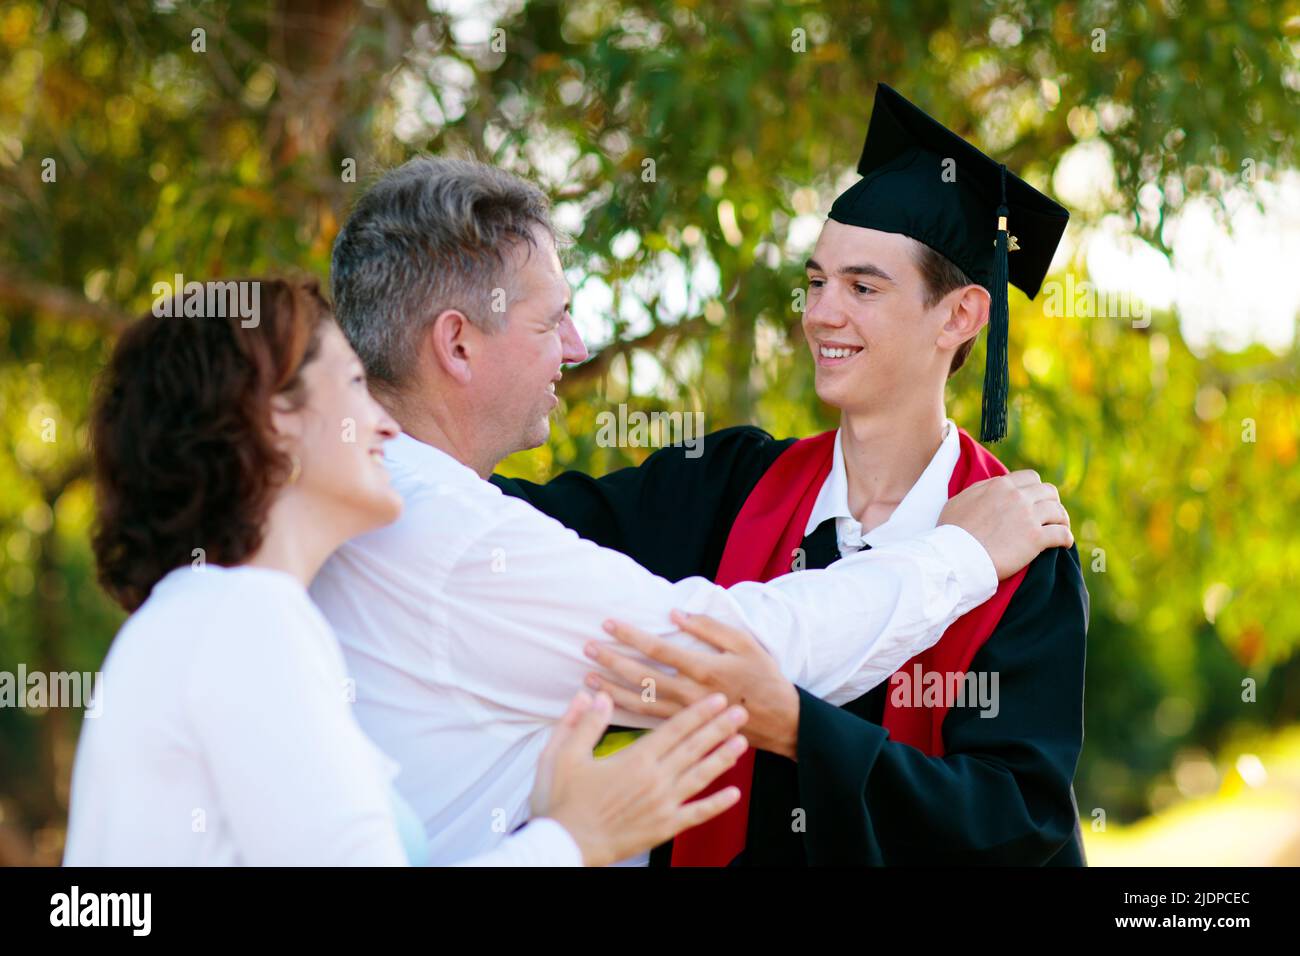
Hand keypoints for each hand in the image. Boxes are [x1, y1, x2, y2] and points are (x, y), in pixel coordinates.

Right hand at [528, 689, 748, 866]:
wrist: (565, 847)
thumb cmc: (561, 802)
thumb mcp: (562, 755)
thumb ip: (582, 723)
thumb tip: (597, 696)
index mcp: (635, 759)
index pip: (675, 729)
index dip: (698, 712)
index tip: (717, 699)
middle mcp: (655, 779)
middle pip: (694, 748)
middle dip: (720, 728)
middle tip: (742, 711)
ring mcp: (663, 805)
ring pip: (701, 776)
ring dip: (723, 758)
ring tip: (743, 743)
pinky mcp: (664, 828)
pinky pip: (697, 814)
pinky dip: (717, 804)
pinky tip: (734, 794)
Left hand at [583, 610, 800, 759]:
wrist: (780, 720)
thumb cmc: (763, 676)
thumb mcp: (745, 643)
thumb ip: (709, 627)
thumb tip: (676, 613)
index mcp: (704, 668)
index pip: (658, 650)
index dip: (631, 636)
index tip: (608, 624)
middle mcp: (690, 693)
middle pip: (642, 677)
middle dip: (612, 661)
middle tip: (587, 648)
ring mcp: (686, 715)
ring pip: (640, 703)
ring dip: (611, 690)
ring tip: (588, 677)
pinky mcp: (686, 729)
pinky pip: (650, 722)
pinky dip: (626, 714)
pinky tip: (609, 705)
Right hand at [938, 470, 1072, 578]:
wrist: (954, 555)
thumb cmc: (951, 531)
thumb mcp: (960, 501)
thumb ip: (980, 491)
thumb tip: (991, 488)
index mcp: (1000, 485)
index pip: (1030, 478)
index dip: (1035, 489)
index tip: (1034, 500)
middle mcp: (1018, 497)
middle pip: (1049, 491)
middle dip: (1051, 502)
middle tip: (1049, 515)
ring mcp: (1028, 517)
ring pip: (1059, 511)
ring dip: (1062, 520)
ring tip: (1060, 528)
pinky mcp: (1036, 538)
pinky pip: (1062, 534)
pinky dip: (1066, 538)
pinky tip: (1065, 543)